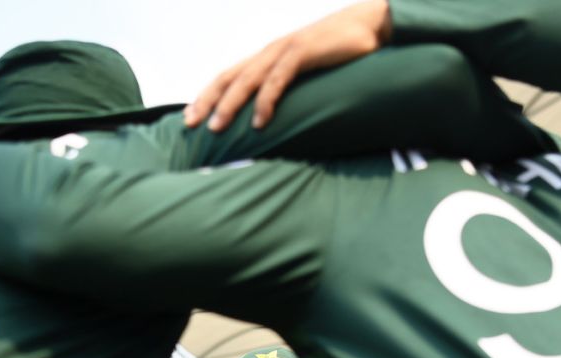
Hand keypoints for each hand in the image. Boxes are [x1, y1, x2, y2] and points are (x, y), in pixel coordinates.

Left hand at [184, 0, 390, 131]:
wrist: (370, 24)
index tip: (189, 117)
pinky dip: (265, 101)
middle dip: (206, 101)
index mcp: (268, 57)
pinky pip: (278, 79)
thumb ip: (290, 89)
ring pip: (247, 79)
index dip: (207, 95)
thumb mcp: (308, 74)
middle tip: (190, 124)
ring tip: (216, 128)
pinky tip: (259, 122)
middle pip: (229, 77)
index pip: (228, 77)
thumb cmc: (340, 53)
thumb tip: (277, 117)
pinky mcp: (302, 52)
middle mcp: (270, 52)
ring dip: (229, 105)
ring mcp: (285, 50)